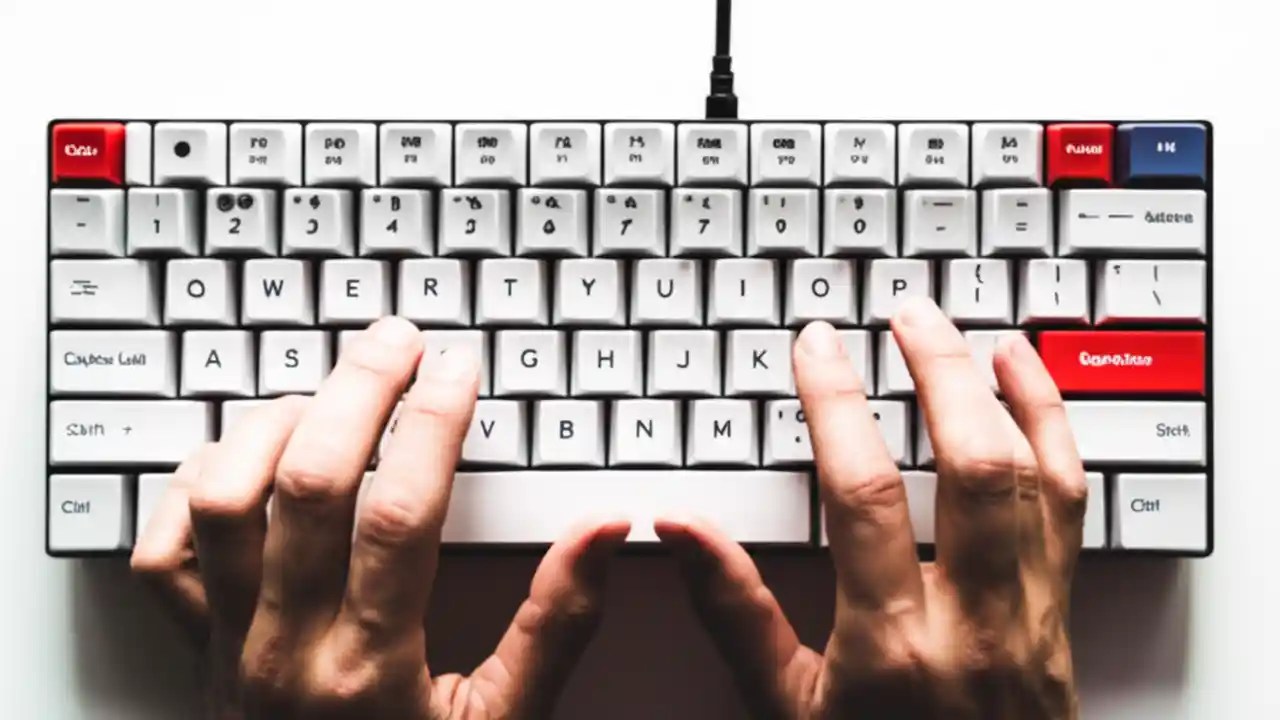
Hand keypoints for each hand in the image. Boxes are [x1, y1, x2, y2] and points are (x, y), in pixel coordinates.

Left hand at [131, 317, 629, 719]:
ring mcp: (227, 642)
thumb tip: (604, 530)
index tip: (458, 368)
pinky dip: (195, 485)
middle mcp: (286, 646)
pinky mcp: (192, 644)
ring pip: (220, 498)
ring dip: (273, 425)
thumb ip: (556, 624)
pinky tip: (248, 461)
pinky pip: (161, 549)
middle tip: (396, 341)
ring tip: (325, 393)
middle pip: (306, 481)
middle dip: (357, 389)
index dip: (433, 422)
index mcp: (372, 666)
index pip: (399, 512)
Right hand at [657, 299, 1085, 719]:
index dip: (837, 403)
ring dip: (1003, 388)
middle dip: (938, 370)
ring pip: (1038, 476)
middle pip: (975, 465)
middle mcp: (975, 623)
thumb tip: (678, 528)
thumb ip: (734, 612)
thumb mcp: (786, 706)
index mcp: (892, 646)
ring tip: (965, 330)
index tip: (817, 346)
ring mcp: (1032, 615)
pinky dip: (1057, 429)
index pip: (867, 494)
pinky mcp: (1062, 611)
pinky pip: (1074, 505)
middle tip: (904, 312)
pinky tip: (1030, 383)